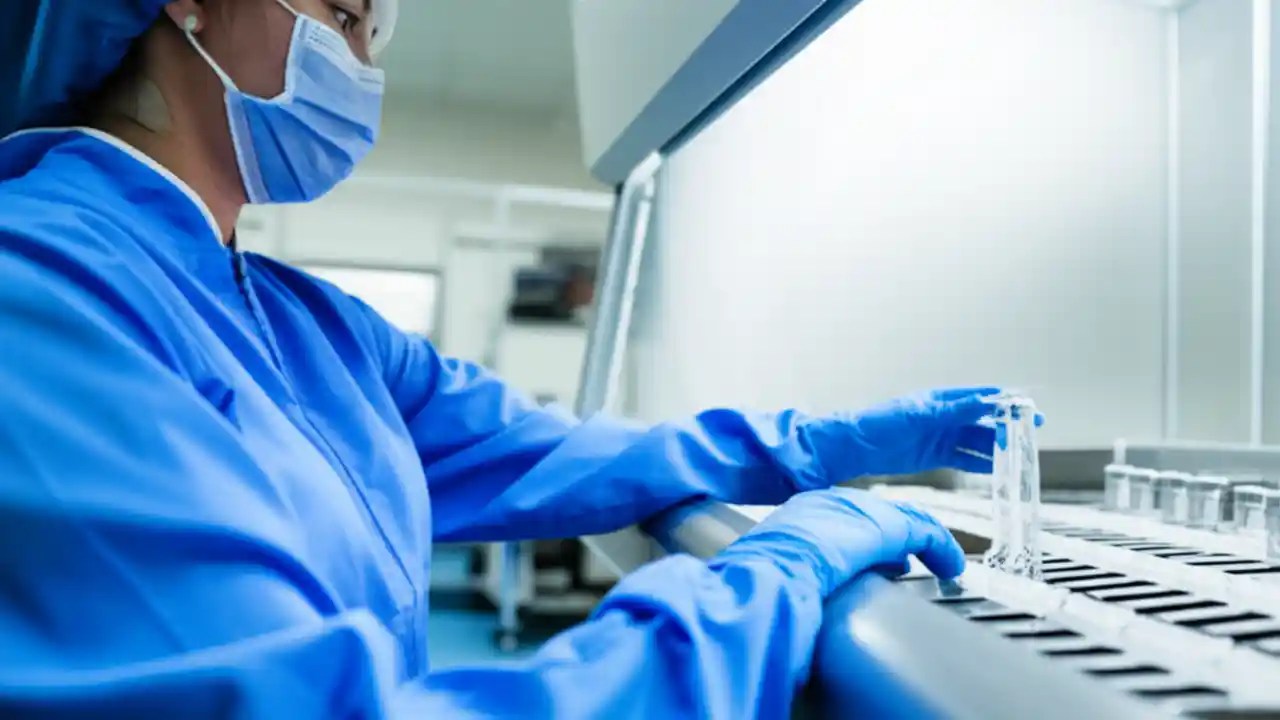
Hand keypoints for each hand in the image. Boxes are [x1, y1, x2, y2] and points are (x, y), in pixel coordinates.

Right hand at [710, 488, 964, 596]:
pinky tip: (951, 568)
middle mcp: (835, 501)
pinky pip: (926, 534)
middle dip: (899, 538)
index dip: (868, 539)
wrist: (772, 570)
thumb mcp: (784, 568)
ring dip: (926, 545)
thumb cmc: (766, 577)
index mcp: (806, 510)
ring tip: (940, 565)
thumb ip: (805, 570)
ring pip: (906, 523)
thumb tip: (825, 588)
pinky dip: (941, 551)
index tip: (881, 561)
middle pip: (879, 517)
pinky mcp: (888, 526)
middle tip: (908, 563)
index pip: (848, 517)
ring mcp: (862, 510)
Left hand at [806, 387, 1029, 479]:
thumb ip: (954, 410)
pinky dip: (981, 463)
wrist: (852, 447)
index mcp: (940, 400)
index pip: (980, 398)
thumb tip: (986, 400)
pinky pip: (964, 458)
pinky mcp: (934, 455)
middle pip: (983, 421)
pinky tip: (996, 469)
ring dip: (996, 448)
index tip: (1027, 407)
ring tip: (1018, 455)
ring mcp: (940, 436)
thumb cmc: (878, 423)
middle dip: (1007, 427)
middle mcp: (944, 417)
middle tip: (1030, 434)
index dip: (1005, 402)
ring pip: (976, 441)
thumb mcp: (919, 415)